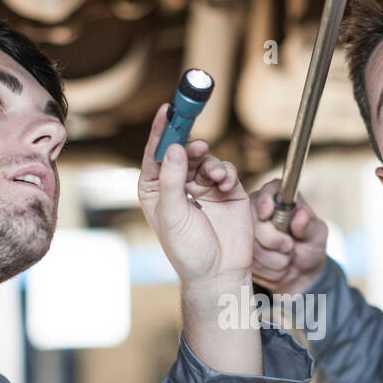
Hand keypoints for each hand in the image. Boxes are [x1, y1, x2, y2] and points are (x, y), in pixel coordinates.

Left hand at [137, 103, 253, 291]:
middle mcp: (178, 184)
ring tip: (215, 178)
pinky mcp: (226, 191)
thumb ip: (173, 180)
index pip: (156, 154)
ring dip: (211, 163)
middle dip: (190, 143)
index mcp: (156, 189)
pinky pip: (225, 170)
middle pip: (182, 150)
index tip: (167, 110)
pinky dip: (226, 174)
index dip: (161, 131)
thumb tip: (175, 148)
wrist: (220, 273)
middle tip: (199, 141)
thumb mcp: (173, 215)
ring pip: (206, 158)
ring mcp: (202, 186)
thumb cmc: (188, 251)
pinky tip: (226, 186)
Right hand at [250, 179, 328, 295]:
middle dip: (271, 239)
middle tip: (289, 247)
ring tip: (286, 258)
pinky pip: (248, 260)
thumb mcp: (317, 236)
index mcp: (282, 198)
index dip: (264, 200)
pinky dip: (266, 268)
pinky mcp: (243, 250)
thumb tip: (301, 216)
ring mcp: (249, 230)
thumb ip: (309, 226)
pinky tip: (276, 267)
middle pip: (253, 218)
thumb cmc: (310, 247)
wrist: (301, 273)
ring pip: (250, 242)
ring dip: (272, 257)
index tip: (267, 214)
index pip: (268, 190)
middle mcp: (261, 210)